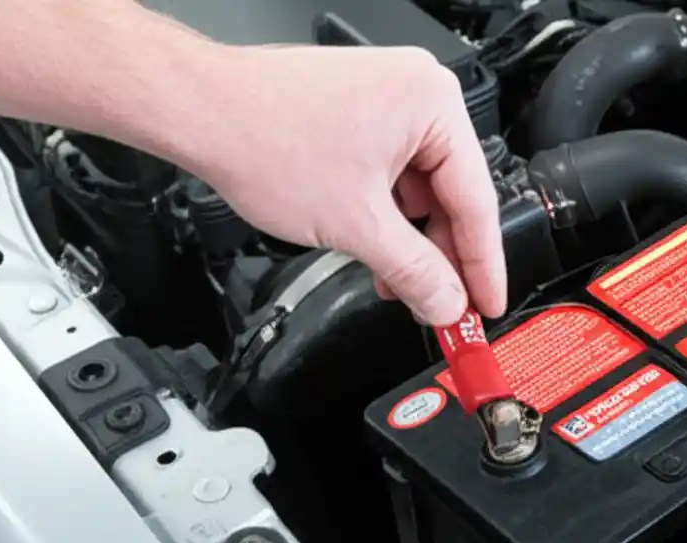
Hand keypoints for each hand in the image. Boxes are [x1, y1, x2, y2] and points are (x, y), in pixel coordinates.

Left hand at [185, 45, 505, 324]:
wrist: (199, 112)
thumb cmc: (262, 136)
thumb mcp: (356, 224)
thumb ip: (415, 272)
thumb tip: (447, 302)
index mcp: (433, 103)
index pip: (476, 199)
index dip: (483, 264)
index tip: (487, 304)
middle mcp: (417, 92)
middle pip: (449, 194)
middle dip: (440, 256)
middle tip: (444, 306)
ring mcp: (387, 99)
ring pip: (418, 189)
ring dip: (409, 241)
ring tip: (400, 285)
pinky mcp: (359, 112)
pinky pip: (391, 173)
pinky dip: (385, 216)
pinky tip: (376, 251)